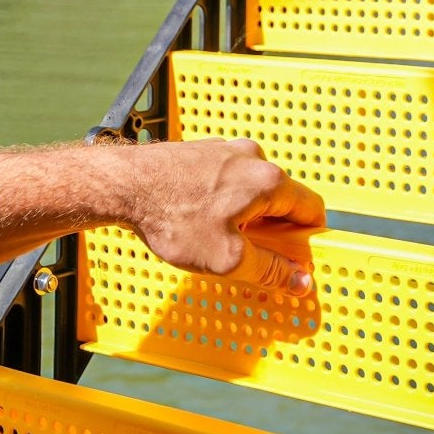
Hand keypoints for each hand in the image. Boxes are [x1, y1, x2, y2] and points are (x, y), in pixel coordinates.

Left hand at [113, 138, 323, 295]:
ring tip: (214, 238)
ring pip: (251, 192)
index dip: (307, 239)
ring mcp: (226, 152)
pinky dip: (222, 204)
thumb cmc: (172, 217)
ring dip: (244, 218)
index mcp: (267, 181)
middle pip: (280, 201)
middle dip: (271, 231)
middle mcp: (252, 158)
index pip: (311, 209)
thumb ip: (269, 270)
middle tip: (248, 255)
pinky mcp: (203, 154)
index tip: (295, 260)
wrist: (123, 186)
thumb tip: (299, 281)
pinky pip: (227, 183)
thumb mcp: (227, 258)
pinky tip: (198, 221)